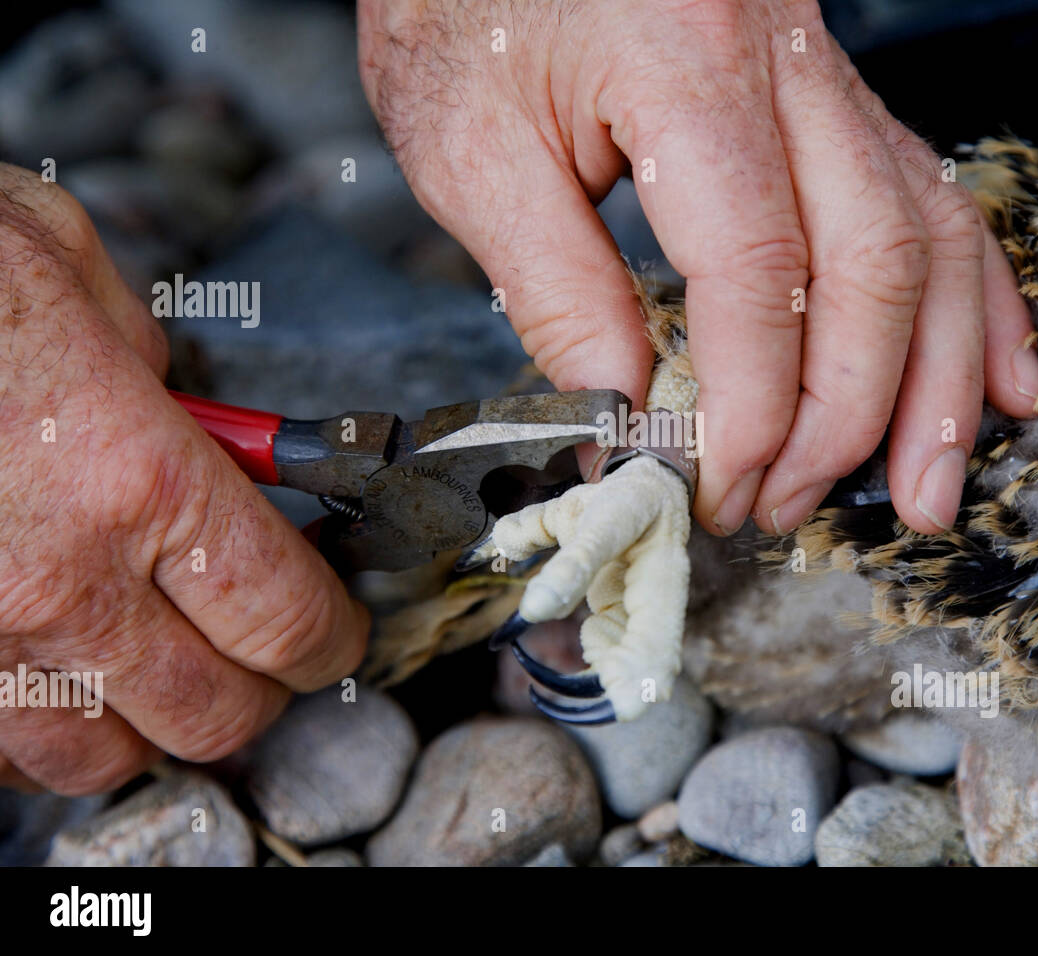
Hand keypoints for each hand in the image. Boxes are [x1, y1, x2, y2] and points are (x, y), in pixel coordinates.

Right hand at [0, 165, 368, 793]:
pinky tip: (50, 674)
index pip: (286, 616)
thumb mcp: (61, 258)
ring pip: (98, 757)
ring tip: (157, 668)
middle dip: (258, 690)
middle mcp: (58, 582)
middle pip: (212, 713)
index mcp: (134, 477)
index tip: (337, 630)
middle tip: (262, 653)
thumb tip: (186, 410)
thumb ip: (149, 356)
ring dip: (147, 723)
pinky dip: (40, 730)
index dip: (330, 636)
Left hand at [359, 0, 1037, 536]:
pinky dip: (973, 299)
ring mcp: (828, 74)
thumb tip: (624, 425)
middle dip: (847, 413)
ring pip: (930, 235)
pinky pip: (934, 196)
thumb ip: (555, 291)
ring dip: (938, 379)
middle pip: (873, 262)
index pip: (759, 269)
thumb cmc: (466, 0)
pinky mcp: (837, 95)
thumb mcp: (470, 148)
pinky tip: (998, 379)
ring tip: (926, 487)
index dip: (753, 401)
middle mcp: (787, 60)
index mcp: (687, 64)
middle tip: (792, 505)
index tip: (718, 482)